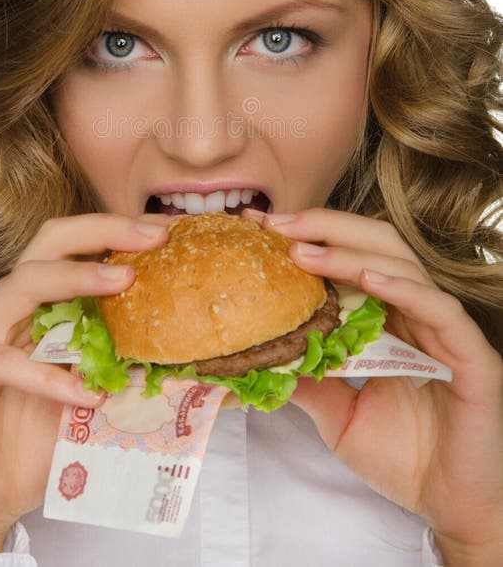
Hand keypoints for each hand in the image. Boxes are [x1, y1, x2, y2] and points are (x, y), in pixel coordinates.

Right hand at [0, 211, 173, 552]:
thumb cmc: (39, 442)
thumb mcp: (98, 396)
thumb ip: (131, 370)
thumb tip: (205, 365)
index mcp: (40, 304)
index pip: (78, 246)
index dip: (121, 232)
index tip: (170, 231)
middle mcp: (7, 305)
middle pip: (49, 241)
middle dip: (103, 229)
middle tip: (153, 236)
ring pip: (22, 282)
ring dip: (77, 277)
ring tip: (124, 281)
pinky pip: (2, 360)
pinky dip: (47, 376)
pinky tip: (84, 395)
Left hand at [243, 207, 502, 563]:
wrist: (453, 508)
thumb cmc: (406, 460)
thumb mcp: (340, 414)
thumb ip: (310, 381)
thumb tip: (259, 357)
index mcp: (390, 319)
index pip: (352, 259)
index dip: (312, 238)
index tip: (264, 227)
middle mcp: (417, 313)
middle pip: (376, 246)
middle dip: (325, 228)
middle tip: (278, 223)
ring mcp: (445, 330)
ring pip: (403, 268)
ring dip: (350, 254)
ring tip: (305, 250)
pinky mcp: (472, 355)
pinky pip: (439, 310)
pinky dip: (404, 288)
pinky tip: (369, 278)